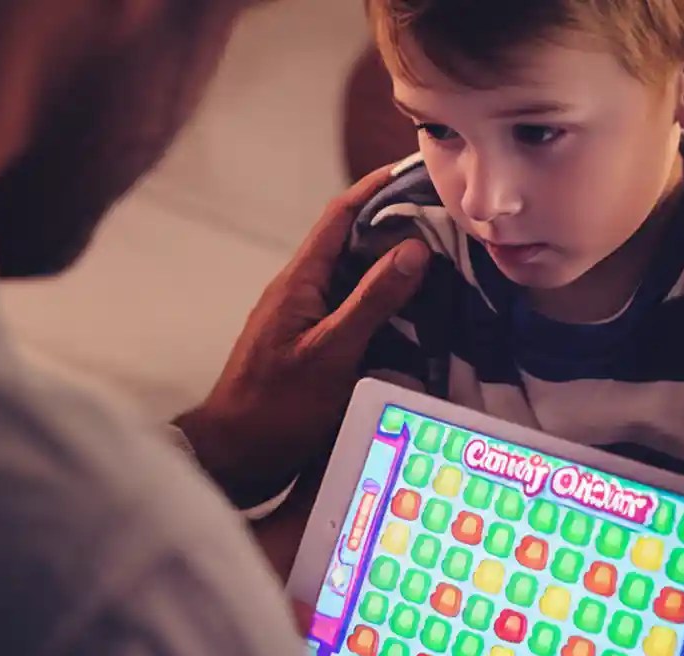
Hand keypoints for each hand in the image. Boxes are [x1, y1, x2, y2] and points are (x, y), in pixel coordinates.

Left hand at [175, 166, 430, 506]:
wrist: (235, 458)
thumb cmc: (275, 408)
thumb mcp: (330, 354)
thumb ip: (371, 301)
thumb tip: (414, 248)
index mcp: (299, 282)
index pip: (339, 216)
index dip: (376, 188)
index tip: (417, 169)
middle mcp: (301, 293)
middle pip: (351, 243)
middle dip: (396, 225)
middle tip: (448, 217)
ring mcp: (305, 320)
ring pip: (355, 279)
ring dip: (394, 267)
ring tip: (447, 259)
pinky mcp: (312, 347)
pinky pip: (354, 312)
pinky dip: (385, 306)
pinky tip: (419, 315)